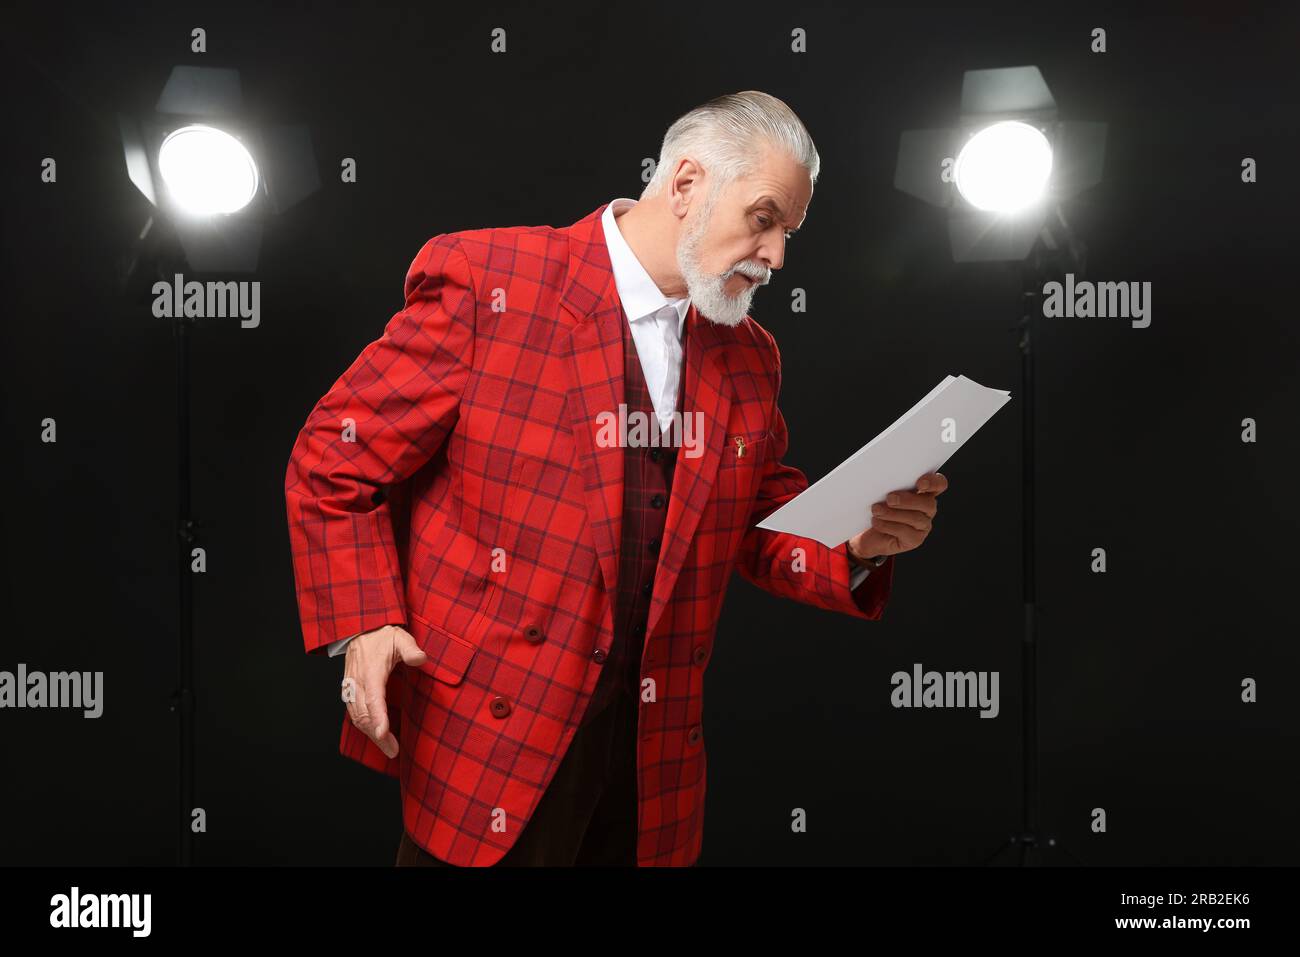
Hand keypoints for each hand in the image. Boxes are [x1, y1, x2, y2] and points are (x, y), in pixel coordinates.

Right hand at [341, 624, 427, 758]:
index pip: (373, 698)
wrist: (361, 629)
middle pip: (364, 714)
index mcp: (370, 671)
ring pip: (356, 716)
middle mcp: (357, 682)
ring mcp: (351, 687)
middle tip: (393, 750)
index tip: (384, 733)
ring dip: (370, 734)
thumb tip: (421, 658)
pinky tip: (374, 734)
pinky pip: (352, 712)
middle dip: (377, 735)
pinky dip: (362, 726)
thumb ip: (410, 648)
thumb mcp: (400, 637)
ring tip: (387, 747)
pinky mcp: (349, 690)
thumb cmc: (382, 635)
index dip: (378, 717)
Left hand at [848, 471, 947, 562]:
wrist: (866, 533)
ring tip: (876, 510)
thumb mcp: (881, 492)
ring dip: (893, 513)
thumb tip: (883, 477)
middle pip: (928, 503)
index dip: (933, 482)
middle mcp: (927, 508)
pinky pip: (906, 532)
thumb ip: (890, 484)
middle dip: (908, 500)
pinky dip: (888, 525)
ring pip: (916, 518)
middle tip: (889, 498)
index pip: (939, 484)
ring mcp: (923, 526)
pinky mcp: (914, 540)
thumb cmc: (876, 506)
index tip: (920, 483)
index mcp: (924, 491)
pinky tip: (876, 521)